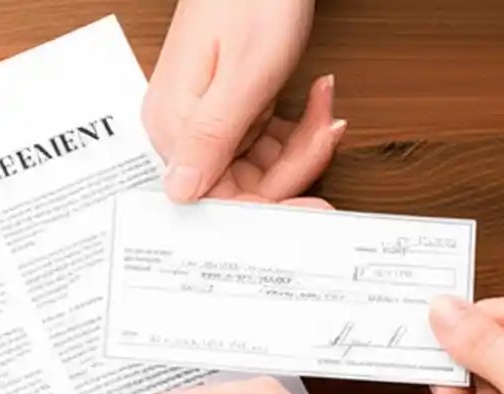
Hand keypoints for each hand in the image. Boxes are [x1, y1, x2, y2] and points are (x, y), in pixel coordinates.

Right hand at [142, 0, 344, 203]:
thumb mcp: (244, 73)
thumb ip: (212, 137)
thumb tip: (179, 193)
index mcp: (175, 123)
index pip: (219, 196)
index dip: (271, 205)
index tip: (314, 209)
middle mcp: (184, 126)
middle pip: (244, 184)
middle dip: (296, 164)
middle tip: (328, 130)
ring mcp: (206, 117)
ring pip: (260, 165)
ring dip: (301, 143)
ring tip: (325, 108)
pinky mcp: (227, 107)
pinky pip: (263, 142)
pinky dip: (295, 127)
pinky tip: (314, 101)